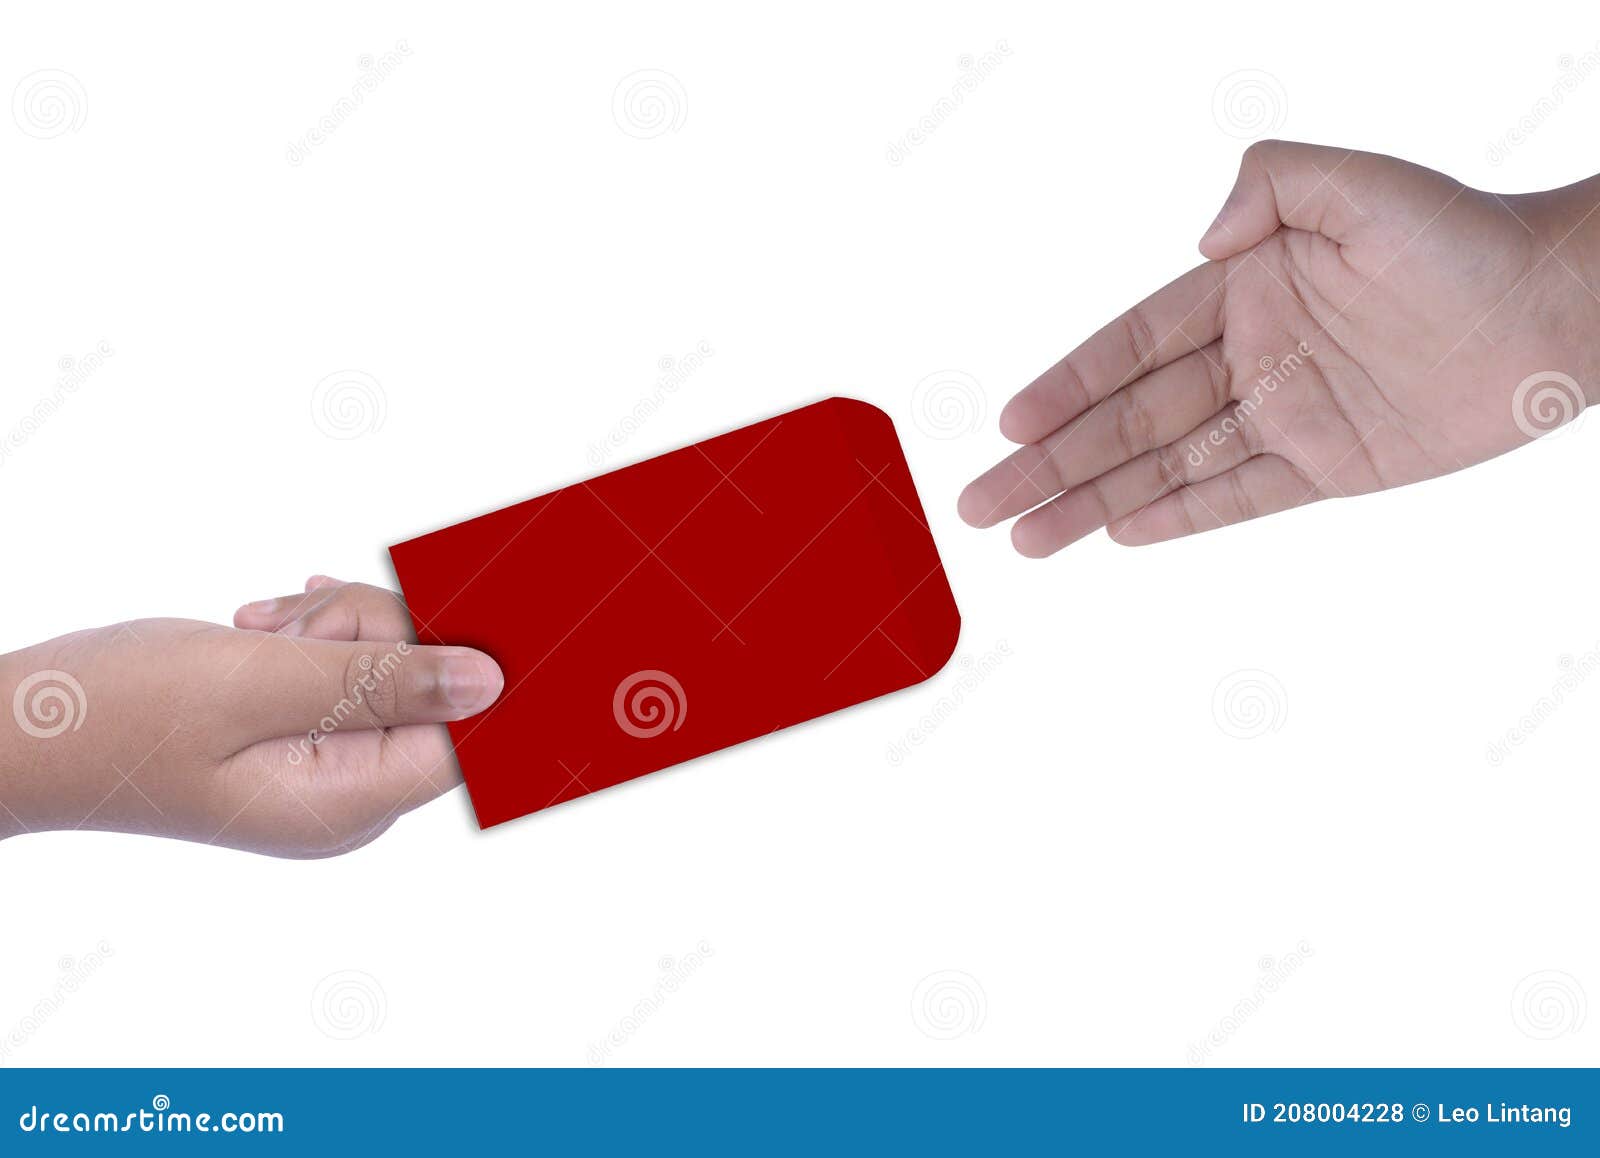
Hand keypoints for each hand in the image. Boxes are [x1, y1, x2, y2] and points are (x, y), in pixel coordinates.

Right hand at [0, 577, 502, 857]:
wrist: (19, 727)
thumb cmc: (117, 714)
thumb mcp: (257, 683)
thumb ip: (382, 679)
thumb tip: (493, 682)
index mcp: (352, 804)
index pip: (471, 734)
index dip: (477, 661)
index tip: (471, 596)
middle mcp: (352, 796)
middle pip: (431, 686)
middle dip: (375, 630)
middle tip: (295, 627)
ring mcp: (326, 766)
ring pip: (387, 661)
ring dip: (333, 626)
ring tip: (256, 631)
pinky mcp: (300, 732)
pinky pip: (344, 666)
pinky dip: (311, 634)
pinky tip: (259, 624)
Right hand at [958, 140, 1599, 555]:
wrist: (1560, 309)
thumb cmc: (1466, 235)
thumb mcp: (1358, 183)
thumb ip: (1267, 187)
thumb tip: (1201, 245)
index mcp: (1243, 287)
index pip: (1130, 346)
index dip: (1066, 386)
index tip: (1009, 425)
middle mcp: (1251, 355)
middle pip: (1127, 421)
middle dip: (1049, 465)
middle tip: (979, 507)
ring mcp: (1285, 413)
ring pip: (1167, 468)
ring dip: (1093, 502)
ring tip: (1028, 538)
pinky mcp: (1328, 464)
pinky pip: (1240, 496)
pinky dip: (1182, 517)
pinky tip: (1121, 533)